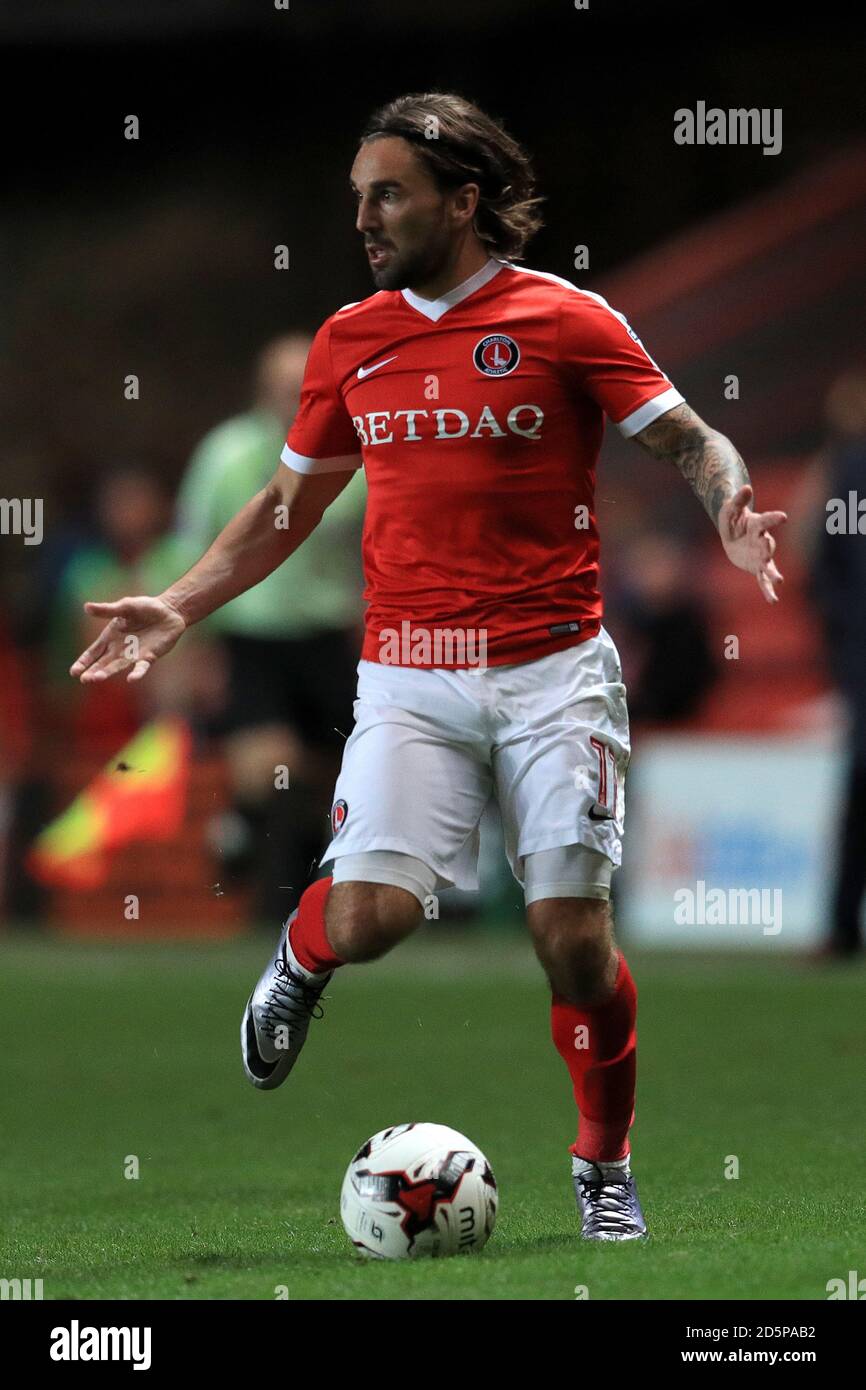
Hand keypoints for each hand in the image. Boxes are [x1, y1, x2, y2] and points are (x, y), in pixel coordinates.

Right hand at [69, 595, 186, 682]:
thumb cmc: (144, 607)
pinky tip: (132, 679)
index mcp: (110, 637)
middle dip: (93, 672)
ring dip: (108, 672)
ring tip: (96, 679)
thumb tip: (86, 607)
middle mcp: (119, 649)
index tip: (74, 672)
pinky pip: (141, 667)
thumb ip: (107, 610)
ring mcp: (133, 655)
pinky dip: (137, 673)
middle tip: (84, 680)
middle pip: (103, 663)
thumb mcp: (125, 607)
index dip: (83, 662)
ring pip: (118, 666)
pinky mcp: (149, 657)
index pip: (93, 652)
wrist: (169, 611)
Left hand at [718, 485, 786, 602]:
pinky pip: (762, 580)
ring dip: (773, 573)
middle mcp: (762, 540)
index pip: (766, 520)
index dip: (774, 518)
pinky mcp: (756, 567)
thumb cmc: (732, 518)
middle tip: (768, 549)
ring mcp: (760, 555)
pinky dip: (767, 590)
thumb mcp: (730, 508)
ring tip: (779, 581)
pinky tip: (772, 600)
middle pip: (767, 545)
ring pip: (768, 565)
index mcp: (757, 525)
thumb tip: (746, 487)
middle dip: (768, 548)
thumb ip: (739, 499)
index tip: (783, 517)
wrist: (732, 533)